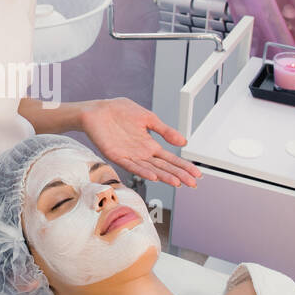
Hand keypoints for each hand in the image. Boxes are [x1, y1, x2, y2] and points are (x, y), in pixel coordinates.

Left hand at [81, 97, 202, 187]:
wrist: (98, 110)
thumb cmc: (120, 112)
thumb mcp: (148, 118)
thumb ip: (165, 131)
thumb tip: (183, 142)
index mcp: (149, 145)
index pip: (170, 159)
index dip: (183, 166)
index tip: (196, 174)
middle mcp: (141, 153)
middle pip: (163, 167)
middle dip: (179, 174)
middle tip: (193, 183)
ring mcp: (129, 155)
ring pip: (150, 169)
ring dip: (164, 176)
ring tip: (177, 182)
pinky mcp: (116, 155)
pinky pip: (131, 165)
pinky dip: (142, 171)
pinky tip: (153, 176)